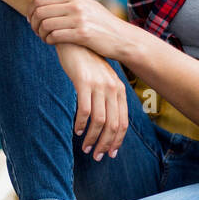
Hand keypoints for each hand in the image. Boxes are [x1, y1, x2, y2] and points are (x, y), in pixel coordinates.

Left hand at [28, 0, 129, 59]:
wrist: (121, 37)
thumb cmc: (101, 21)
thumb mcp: (86, 3)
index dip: (31, 10)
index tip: (31, 19)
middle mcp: (76, 5)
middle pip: (40, 11)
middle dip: (33, 23)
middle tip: (35, 30)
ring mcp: (80, 20)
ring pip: (46, 25)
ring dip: (40, 33)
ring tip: (43, 37)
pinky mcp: (82, 34)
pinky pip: (56, 36)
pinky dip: (49, 40)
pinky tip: (51, 42)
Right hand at [54, 42, 127, 160]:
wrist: (75, 42)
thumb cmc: (87, 64)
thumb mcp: (102, 80)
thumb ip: (106, 98)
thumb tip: (106, 123)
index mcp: (119, 90)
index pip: (123, 122)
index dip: (117, 141)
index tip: (110, 153)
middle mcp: (112, 88)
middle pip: (113, 125)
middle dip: (105, 144)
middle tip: (97, 157)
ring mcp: (98, 85)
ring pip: (99, 121)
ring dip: (93, 138)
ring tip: (86, 148)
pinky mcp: (83, 82)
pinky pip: (84, 110)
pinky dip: (81, 124)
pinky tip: (77, 131)